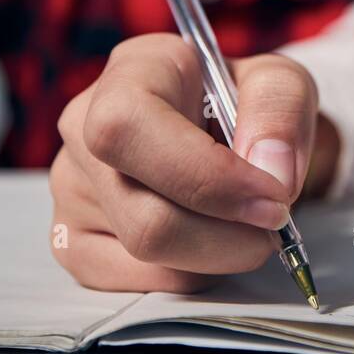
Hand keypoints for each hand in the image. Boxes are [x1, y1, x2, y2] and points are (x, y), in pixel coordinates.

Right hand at [49, 34, 318, 291]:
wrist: (238, 138)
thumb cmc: (249, 106)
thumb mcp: (282, 83)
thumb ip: (280, 111)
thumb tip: (269, 172)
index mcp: (133, 70)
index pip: (129, 127)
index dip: (204, 176)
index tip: (272, 197)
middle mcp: (83, 125)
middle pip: (143, 215)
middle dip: (227, 235)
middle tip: (274, 223)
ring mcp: (71, 188)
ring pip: (145, 254)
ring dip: (218, 254)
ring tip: (243, 224)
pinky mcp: (73, 241)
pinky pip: (136, 283)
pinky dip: (191, 274)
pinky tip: (209, 241)